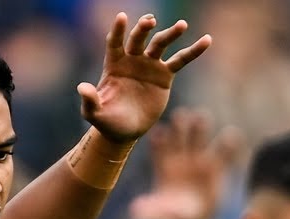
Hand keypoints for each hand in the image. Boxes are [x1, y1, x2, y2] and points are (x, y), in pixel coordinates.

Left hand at [77, 13, 211, 144]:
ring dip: (171, 34)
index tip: (121, 17)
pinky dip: (193, 51)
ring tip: (182, 25)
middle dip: (143, 29)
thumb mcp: (94, 114)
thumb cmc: (106, 121)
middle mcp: (132, 60)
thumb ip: (89, 100)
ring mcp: (149, 65)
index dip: (118, 31)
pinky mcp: (165, 75)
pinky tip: (207, 40)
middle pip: (139, 39)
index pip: (115, 43)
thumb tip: (82, 88)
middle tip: (151, 21)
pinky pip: (181, 60)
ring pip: (161, 44)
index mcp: (114, 64)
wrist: (125, 131)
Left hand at [130, 109, 240, 218]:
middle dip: (180, 123)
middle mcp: (181, 154)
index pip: (159, 144)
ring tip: (201, 117)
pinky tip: (233, 137)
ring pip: (199, 133)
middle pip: (179, 131)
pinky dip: (230, 142)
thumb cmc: (175, 213)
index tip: (160, 134)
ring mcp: (199, 157)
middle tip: (181, 116)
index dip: (159, 138)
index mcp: (164, 162)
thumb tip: (135, 211)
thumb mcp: (163, 212)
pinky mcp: (217, 164)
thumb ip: (151, 209)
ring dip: (200, 123)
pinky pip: (225, 150)